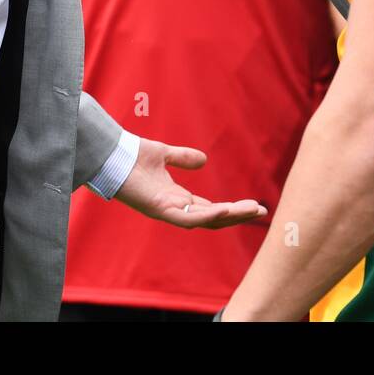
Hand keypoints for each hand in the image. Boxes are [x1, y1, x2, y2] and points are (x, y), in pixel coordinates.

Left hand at [114, 137, 266, 228]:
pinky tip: (225, 210)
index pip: (210, 208)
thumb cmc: (132, 156)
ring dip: (230, 217)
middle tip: (261, 211)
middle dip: (238, 215)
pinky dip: (207, 215)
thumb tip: (204, 160)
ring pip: (205, 220)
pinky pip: (187, 219)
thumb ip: (183, 158)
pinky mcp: (159, 210)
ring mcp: (168, 211)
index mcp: (177, 197)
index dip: (232, 208)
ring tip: (252, 211)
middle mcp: (175, 208)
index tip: (254, 205)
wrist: (112, 154)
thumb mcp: (165, 155)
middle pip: (212, 218)